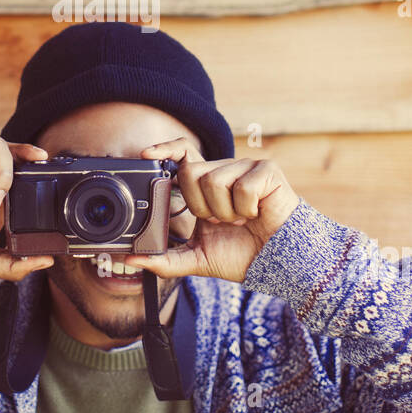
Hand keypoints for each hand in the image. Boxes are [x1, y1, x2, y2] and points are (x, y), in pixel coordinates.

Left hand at [123, 138, 299, 283]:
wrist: (279, 263)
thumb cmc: (242, 255)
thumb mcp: (197, 258)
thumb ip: (166, 259)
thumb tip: (132, 259)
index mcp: (207, 184)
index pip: (183, 153)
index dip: (166, 149)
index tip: (146, 154)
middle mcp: (225, 170)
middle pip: (192, 172)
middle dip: (201, 206)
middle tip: (220, 221)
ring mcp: (247, 167)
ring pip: (215, 181)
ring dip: (226, 211)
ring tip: (240, 220)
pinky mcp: (267, 171)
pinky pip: (243, 187)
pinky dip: (247, 209)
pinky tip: (256, 214)